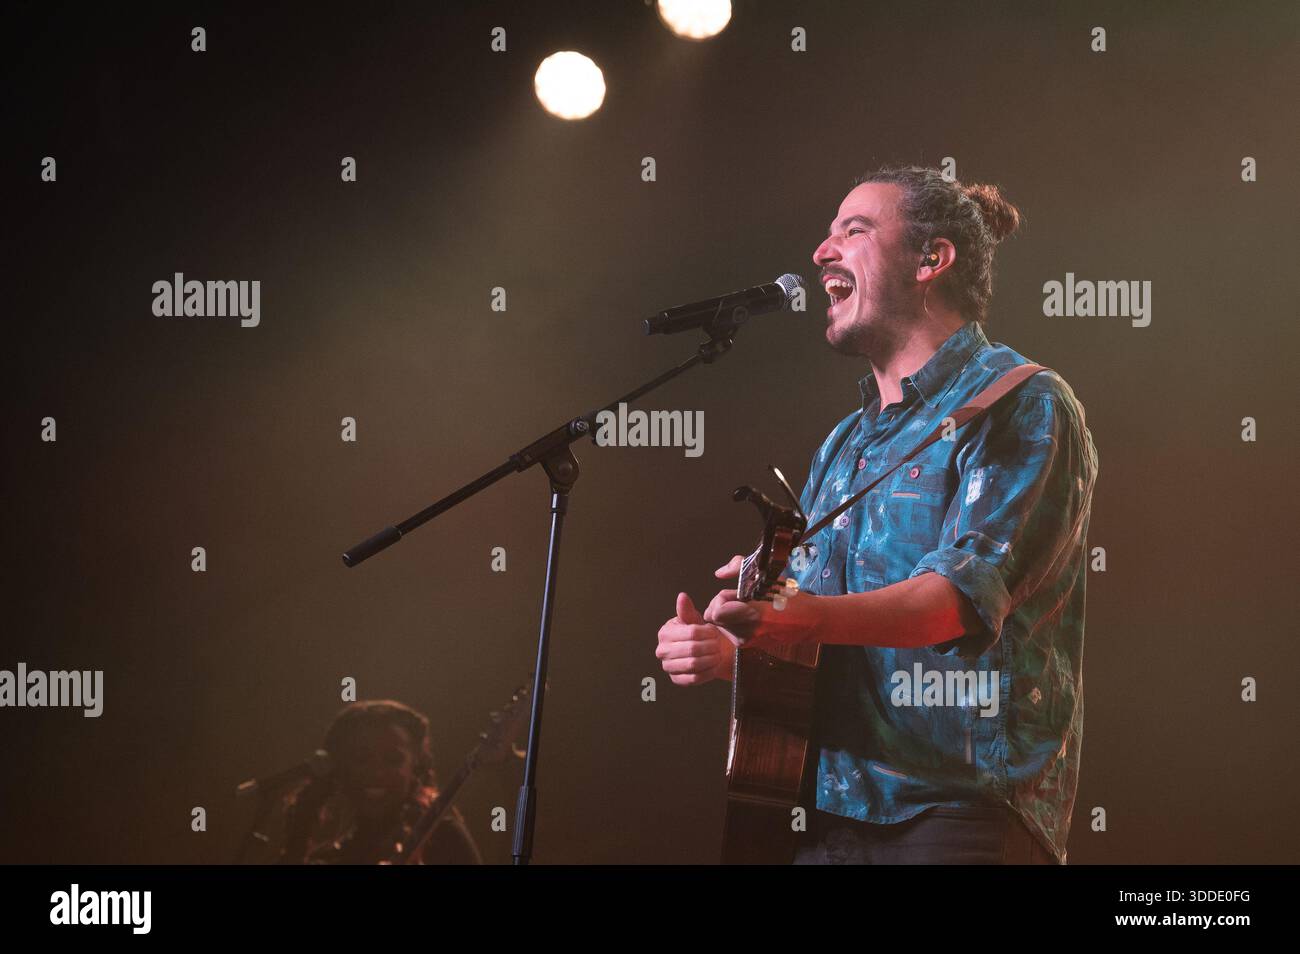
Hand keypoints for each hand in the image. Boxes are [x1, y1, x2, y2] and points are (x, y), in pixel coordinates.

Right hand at [656, 591, 733, 685]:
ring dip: (710, 659)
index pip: (691, 633)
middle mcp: (662, 651)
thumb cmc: (698, 634)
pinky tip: (713, 665)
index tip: (714, 632)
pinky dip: (707, 672)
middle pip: (692, 649)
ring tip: (717, 654)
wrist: (703, 651)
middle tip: (718, 644)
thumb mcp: (694, 620)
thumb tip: (682, 596)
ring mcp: (668, 667)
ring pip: (694, 664)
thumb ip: (687, 610)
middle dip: (710, 647)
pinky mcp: (677, 680)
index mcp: (665, 633)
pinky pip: (694, 679)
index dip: (707, 633)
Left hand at [704, 556, 819, 646]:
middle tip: (741, 598)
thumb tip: (719, 573)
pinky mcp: (748, 646)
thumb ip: (739, 568)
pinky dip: (733, 621)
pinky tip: (750, 615)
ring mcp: (747, 642)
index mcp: (752, 615)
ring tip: (748, 606)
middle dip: (722, 605)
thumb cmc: (791, 598)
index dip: (721, 599)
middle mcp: (747, 633)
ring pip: (720, 624)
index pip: (715, 613)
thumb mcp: (768, 576)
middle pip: (714, 618)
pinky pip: (729, 630)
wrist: (809, 622)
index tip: (736, 594)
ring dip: (727, 613)